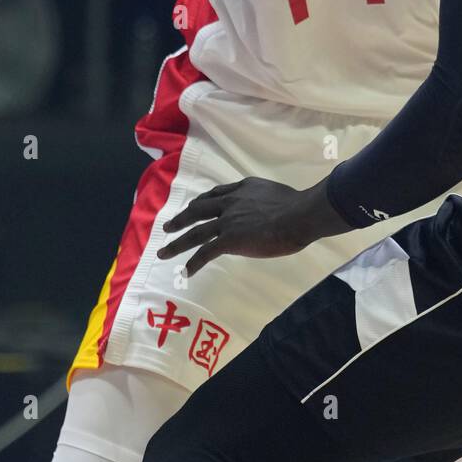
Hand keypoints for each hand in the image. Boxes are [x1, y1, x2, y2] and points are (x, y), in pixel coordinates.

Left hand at [158, 178, 350, 277]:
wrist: (298, 215)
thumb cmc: (295, 206)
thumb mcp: (272, 192)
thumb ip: (260, 199)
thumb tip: (260, 208)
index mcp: (241, 189)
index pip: (215, 194)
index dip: (201, 202)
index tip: (193, 206)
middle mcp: (229, 202)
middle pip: (198, 211)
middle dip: (181, 219)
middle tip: (168, 227)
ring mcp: (227, 221)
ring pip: (195, 233)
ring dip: (177, 243)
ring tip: (163, 251)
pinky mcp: (229, 239)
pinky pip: (205, 253)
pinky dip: (193, 263)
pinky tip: (185, 272)